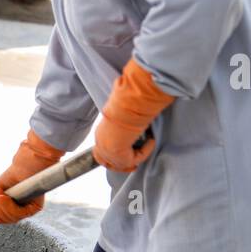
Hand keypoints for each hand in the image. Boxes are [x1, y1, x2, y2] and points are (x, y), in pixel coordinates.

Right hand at [0, 130, 64, 224]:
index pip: (6, 218)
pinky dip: (9, 207)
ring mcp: (30, 208)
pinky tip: (2, 197)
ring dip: (1, 207)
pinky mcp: (36, 207)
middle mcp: (24, 209)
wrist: (25, 164)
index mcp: (15, 206)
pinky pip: (21, 214)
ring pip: (13, 218)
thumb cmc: (14, 173)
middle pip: (8, 219)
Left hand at [92, 59, 173, 173]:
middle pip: (107, 163)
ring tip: (145, 147)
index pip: (99, 153)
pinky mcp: (120, 158)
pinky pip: (135, 160)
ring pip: (122, 165)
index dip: (110, 157)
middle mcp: (101, 145)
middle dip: (122, 164)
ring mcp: (109, 153)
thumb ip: (120, 109)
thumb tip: (122, 86)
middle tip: (135, 162)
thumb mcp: (119, 108)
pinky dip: (145, 152)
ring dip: (135, 158)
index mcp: (99, 134)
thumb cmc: (123, 103)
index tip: (124, 155)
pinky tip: (151, 140)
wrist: (125, 107)